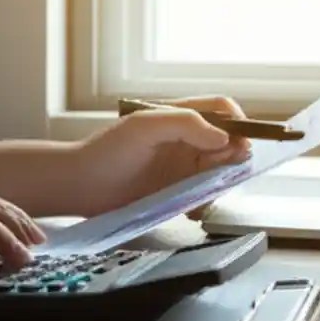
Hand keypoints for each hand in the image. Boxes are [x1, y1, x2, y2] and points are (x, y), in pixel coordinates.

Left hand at [69, 96, 251, 216]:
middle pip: (229, 142)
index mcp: (180, 116)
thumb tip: (224, 137)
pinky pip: (205, 195)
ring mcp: (182, 166)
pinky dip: (205, 202)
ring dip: (220, 183)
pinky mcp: (177, 192)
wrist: (80, 186)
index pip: (223, 110)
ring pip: (221, 171)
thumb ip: (185, 123)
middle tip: (215, 174)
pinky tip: (189, 209)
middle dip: (232, 158)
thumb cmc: (107, 151)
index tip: (239, 146)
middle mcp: (186, 139)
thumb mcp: (144, 127)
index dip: (239, 124)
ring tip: (199, 195)